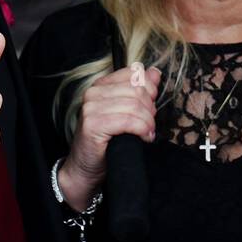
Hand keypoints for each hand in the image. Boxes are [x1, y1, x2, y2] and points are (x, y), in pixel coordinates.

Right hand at [58, 63, 160, 210]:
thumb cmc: (107, 142)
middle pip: (137, 90)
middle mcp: (93, 93)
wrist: (86, 168)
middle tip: (149, 124)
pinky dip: (142, 130)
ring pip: (135, 106)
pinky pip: (128, 121)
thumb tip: (155, 73)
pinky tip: (144, 138)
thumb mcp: (126, 111)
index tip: (150, 108)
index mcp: (101, 85)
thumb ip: (140, 90)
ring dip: (148, 122)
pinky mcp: (93, 124)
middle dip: (150, 109)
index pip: (135, 74)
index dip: (150, 90)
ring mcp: (91, 108)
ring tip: (147, 132)